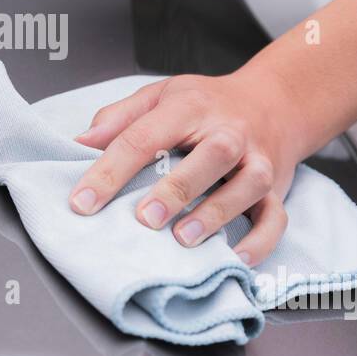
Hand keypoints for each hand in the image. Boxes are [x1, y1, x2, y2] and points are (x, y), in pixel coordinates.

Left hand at [68, 67, 302, 266]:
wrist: (274, 102)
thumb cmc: (207, 104)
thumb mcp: (160, 95)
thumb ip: (118, 118)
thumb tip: (79, 144)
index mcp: (190, 107)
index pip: (145, 136)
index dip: (111, 170)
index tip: (82, 202)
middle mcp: (230, 132)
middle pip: (211, 155)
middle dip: (178, 188)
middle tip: (144, 218)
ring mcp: (257, 161)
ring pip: (248, 185)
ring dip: (217, 213)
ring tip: (184, 239)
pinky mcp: (277, 190)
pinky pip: (276, 218)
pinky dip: (260, 241)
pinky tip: (236, 259)